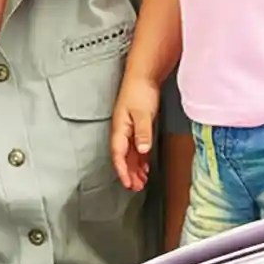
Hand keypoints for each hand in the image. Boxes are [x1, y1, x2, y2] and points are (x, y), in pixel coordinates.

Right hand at [111, 75, 160, 191]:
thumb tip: (142, 150)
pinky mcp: (137, 127)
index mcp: (119, 129)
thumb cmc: (139, 90)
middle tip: (136, 187)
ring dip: (135, 169)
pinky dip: (140, 160)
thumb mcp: (143, 114)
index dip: (122, 171)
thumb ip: (142, 133)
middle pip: (123, 158)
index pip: (118, 155)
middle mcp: (122, 131)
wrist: (143, 75)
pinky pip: (136, 148)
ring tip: (141, 182)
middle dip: (129, 174)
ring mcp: (129, 130)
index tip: (128, 183)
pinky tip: (145, 167)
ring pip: (130, 155)